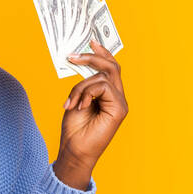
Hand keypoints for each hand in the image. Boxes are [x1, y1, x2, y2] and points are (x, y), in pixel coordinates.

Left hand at [53, 35, 127, 187]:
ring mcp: (120, 103)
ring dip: (81, 87)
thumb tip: (83, 65)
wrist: (74, 151)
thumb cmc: (74, 130)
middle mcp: (118, 98)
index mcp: (109, 96)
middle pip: (111, 67)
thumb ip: (84, 85)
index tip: (90, 42)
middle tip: (73, 56)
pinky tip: (79, 107)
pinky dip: (86, 93)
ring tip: (72, 103)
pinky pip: (102, 87)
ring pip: (102, 77)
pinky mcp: (119, 109)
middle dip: (92, 58)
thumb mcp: (77, 100)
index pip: (110, 68)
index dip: (102, 53)